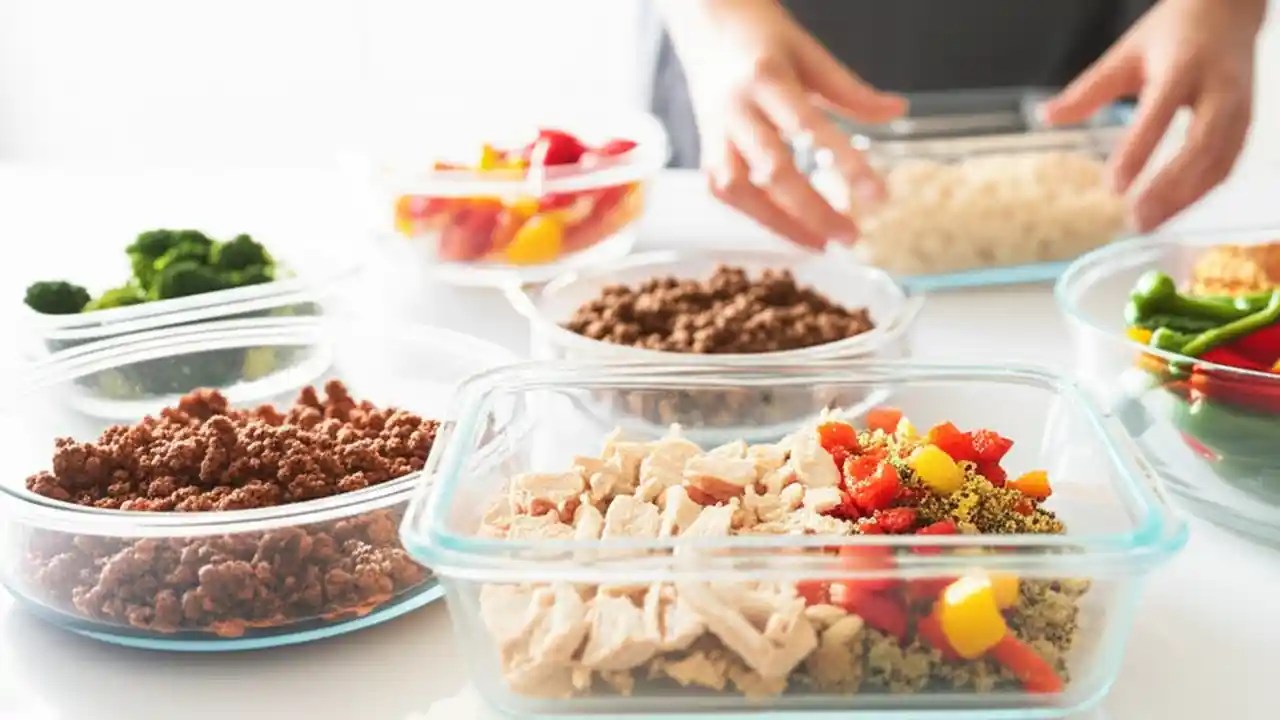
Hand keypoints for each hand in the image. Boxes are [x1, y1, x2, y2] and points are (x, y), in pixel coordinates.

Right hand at [659, 0, 906, 248]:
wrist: (703, 18)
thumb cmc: (760, 34)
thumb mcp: (808, 52)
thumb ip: (849, 89)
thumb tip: (897, 111)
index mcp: (766, 77)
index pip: (810, 128)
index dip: (845, 165)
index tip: (877, 197)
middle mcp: (736, 108)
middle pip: (772, 171)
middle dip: (812, 211)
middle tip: (850, 237)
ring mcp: (714, 130)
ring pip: (738, 189)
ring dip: (778, 222)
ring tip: (817, 243)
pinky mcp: (704, 146)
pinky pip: (725, 190)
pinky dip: (755, 213)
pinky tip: (786, 227)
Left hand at [1042, 0, 1263, 231]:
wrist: (1228, 12)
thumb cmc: (1171, 34)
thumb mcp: (1126, 54)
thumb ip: (1089, 89)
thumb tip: (1045, 117)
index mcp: (1183, 66)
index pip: (1161, 111)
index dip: (1139, 150)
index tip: (1113, 186)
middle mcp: (1218, 88)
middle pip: (1201, 144)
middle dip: (1170, 186)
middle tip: (1136, 218)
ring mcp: (1239, 107)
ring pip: (1220, 161)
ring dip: (1187, 198)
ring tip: (1150, 224)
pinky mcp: (1246, 124)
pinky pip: (1228, 165)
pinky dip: (1202, 192)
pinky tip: (1173, 212)